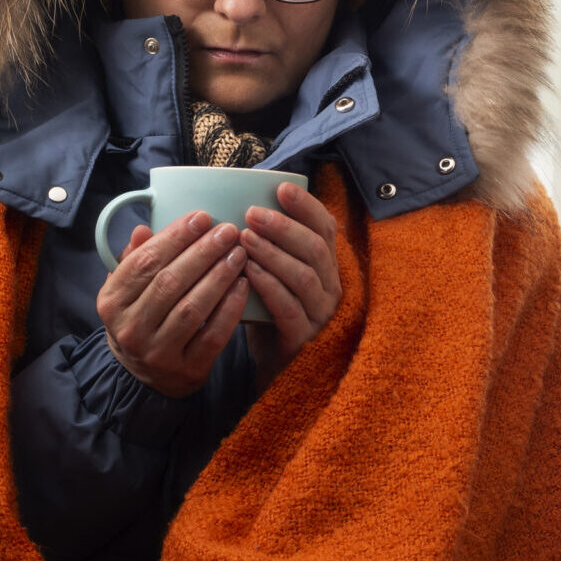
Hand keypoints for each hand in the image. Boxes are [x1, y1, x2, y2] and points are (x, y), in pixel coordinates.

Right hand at [97, 211, 248, 396]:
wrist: (147, 378)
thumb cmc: (141, 321)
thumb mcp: (127, 292)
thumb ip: (135, 260)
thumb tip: (143, 229)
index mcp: (111, 302)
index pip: (144, 262)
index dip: (175, 237)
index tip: (202, 217)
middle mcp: (130, 329)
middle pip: (170, 282)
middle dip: (203, 252)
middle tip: (228, 231)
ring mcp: (158, 352)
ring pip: (192, 307)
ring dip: (219, 276)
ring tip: (239, 253)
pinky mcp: (187, 369)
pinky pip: (213, 334)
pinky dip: (230, 308)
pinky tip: (244, 285)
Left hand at [238, 180, 341, 389]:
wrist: (278, 373)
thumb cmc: (271, 319)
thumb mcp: (273, 279)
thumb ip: (264, 250)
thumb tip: (230, 209)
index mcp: (325, 268)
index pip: (325, 229)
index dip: (306, 207)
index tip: (280, 187)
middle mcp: (330, 289)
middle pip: (316, 249)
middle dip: (283, 226)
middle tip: (252, 212)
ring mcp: (320, 315)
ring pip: (304, 275)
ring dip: (273, 253)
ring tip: (244, 238)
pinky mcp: (304, 339)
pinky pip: (289, 307)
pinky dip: (268, 285)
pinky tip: (246, 271)